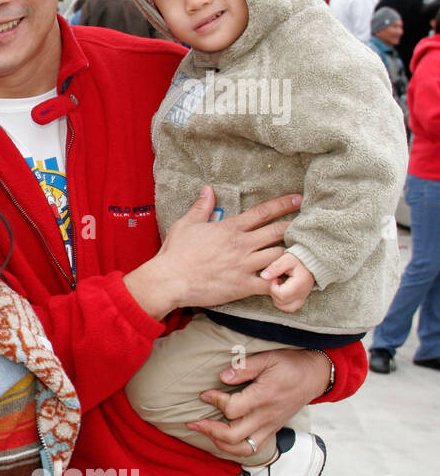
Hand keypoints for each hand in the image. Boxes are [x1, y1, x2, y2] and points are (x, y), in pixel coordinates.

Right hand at [124, 187, 299, 319]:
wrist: (169, 280)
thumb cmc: (176, 252)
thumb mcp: (186, 224)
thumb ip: (201, 207)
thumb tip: (208, 189)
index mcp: (230, 228)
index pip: (263, 212)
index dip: (283, 204)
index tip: (298, 199)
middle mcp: (241, 244)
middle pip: (278, 232)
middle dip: (294, 227)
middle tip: (306, 226)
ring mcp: (244, 265)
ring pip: (280, 256)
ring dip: (289, 255)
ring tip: (297, 255)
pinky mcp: (243, 285)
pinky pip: (271, 283)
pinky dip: (282, 282)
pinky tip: (288, 281)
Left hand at [186, 348, 328, 458]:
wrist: (316, 375)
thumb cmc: (291, 364)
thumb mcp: (269, 357)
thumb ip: (245, 367)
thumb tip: (223, 377)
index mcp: (265, 397)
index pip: (233, 409)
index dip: (215, 401)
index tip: (205, 393)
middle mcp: (267, 416)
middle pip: (233, 436)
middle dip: (209, 430)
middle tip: (193, 422)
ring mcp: (270, 426)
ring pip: (242, 449)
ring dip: (220, 443)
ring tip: (205, 432)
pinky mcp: (272, 430)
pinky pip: (252, 449)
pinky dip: (234, 449)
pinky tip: (221, 440)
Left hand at [263, 251, 314, 312]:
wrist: (312, 261)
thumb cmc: (299, 259)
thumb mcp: (287, 259)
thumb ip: (275, 267)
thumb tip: (263, 276)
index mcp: (300, 284)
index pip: (281, 295)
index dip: (273, 287)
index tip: (275, 278)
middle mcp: (303, 294)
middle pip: (281, 302)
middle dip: (274, 292)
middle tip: (276, 281)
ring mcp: (303, 298)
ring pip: (285, 307)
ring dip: (277, 298)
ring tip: (279, 286)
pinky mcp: (301, 299)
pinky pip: (290, 307)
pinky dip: (283, 302)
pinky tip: (282, 291)